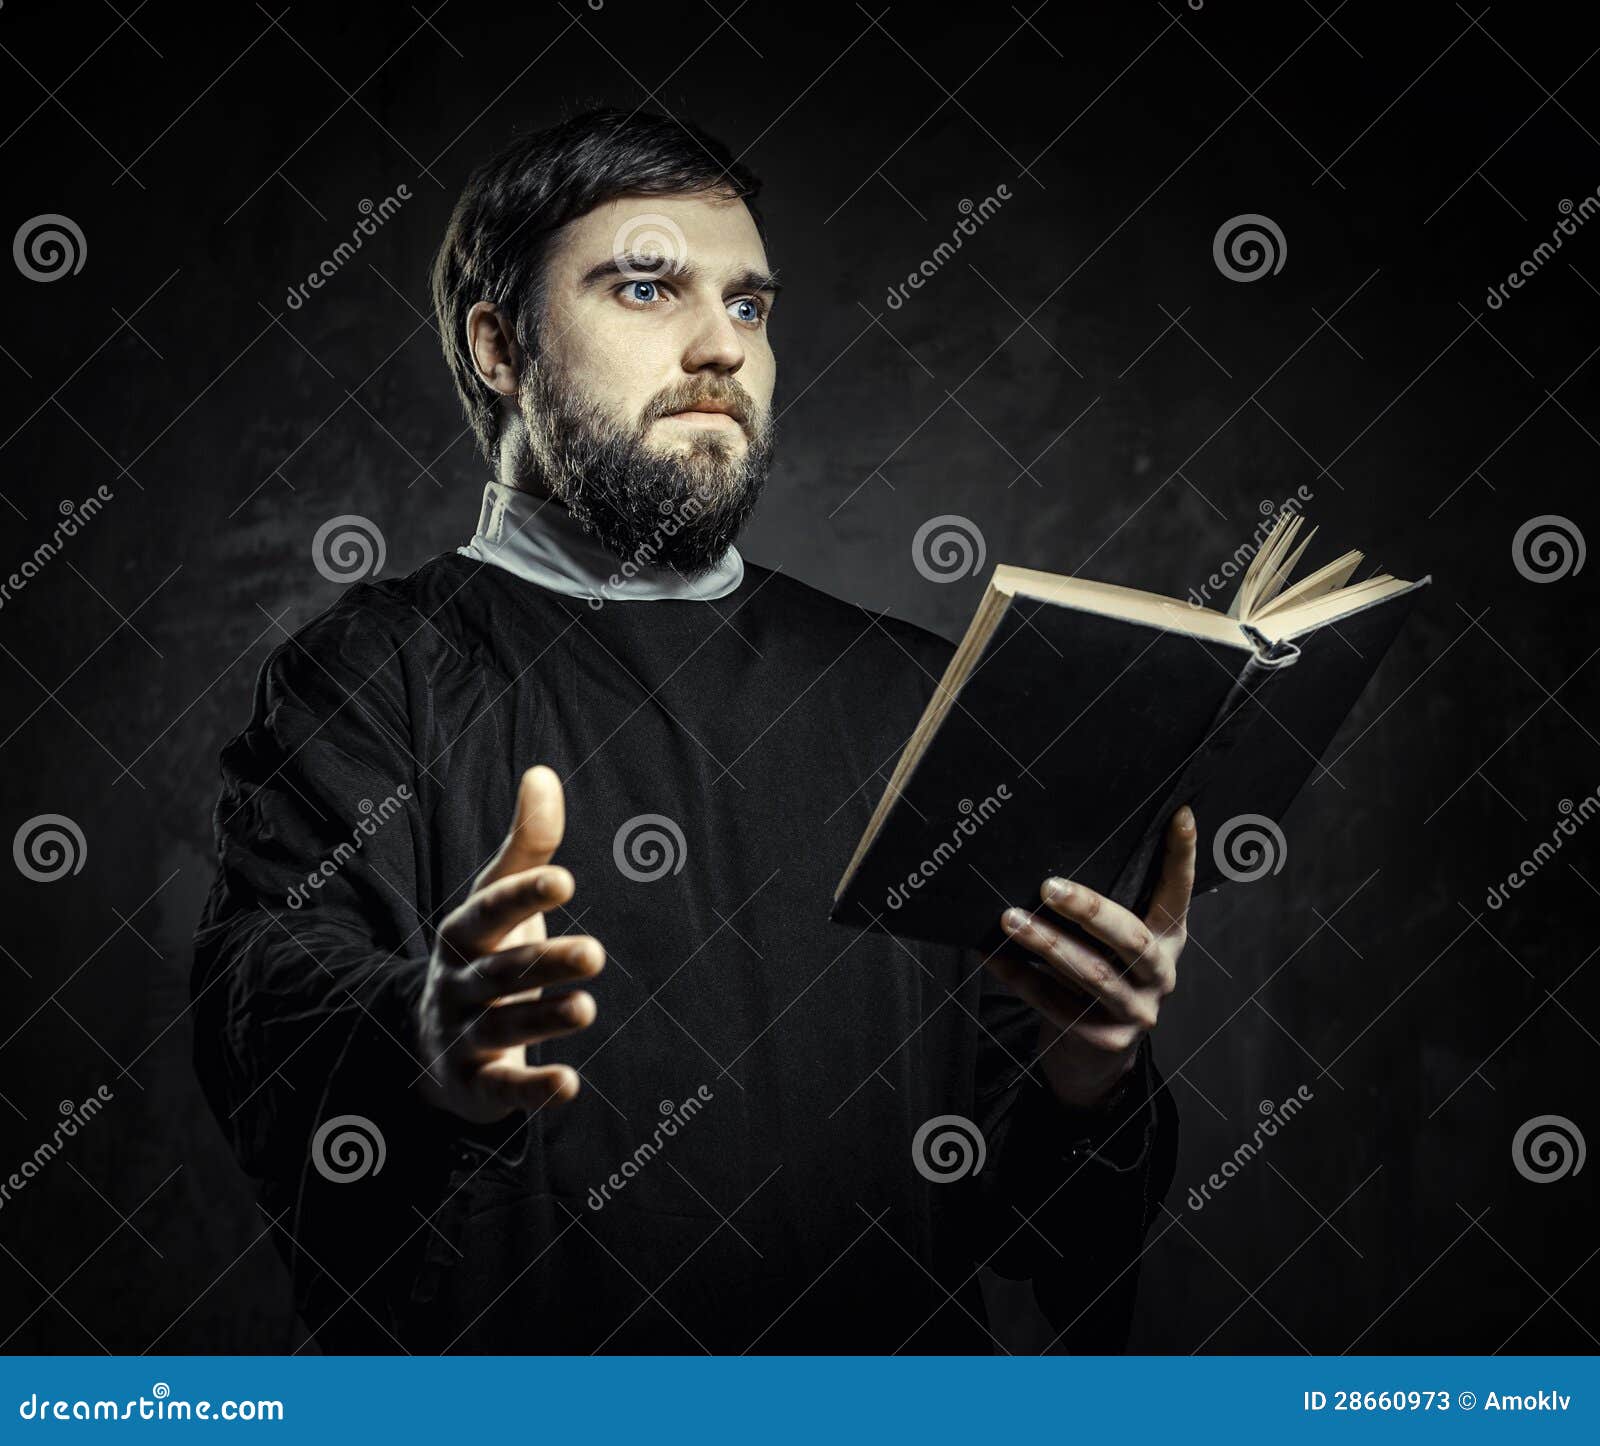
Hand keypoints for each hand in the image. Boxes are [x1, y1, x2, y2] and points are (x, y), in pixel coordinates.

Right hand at [415, 764, 603, 1123]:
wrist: (429, 1041)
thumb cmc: (484, 954)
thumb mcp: (497, 900)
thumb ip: (526, 844)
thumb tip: (543, 773)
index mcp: (463, 935)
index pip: (488, 911)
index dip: (522, 896)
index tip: (563, 879)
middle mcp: (459, 985)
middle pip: (501, 972)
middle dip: (544, 962)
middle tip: (595, 953)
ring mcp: (464, 1038)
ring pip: (502, 1028)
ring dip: (542, 1018)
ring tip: (587, 1007)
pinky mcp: (479, 1087)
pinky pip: (504, 1089)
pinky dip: (532, 1090)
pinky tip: (569, 1085)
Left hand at [986, 805, 1195, 1111]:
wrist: (1093, 1058)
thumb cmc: (1099, 976)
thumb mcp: (1113, 943)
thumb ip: (1106, 910)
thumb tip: (1056, 855)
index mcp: (1168, 938)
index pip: (1179, 893)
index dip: (1182, 856)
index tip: (1179, 815)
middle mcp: (1161, 973)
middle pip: (1131, 937)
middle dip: (1088, 910)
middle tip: (1048, 887)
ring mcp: (1136, 1010)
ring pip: (1092, 974)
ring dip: (1046, 943)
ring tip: (1010, 919)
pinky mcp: (1105, 1039)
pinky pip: (1056, 1003)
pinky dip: (1020, 977)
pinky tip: (992, 955)